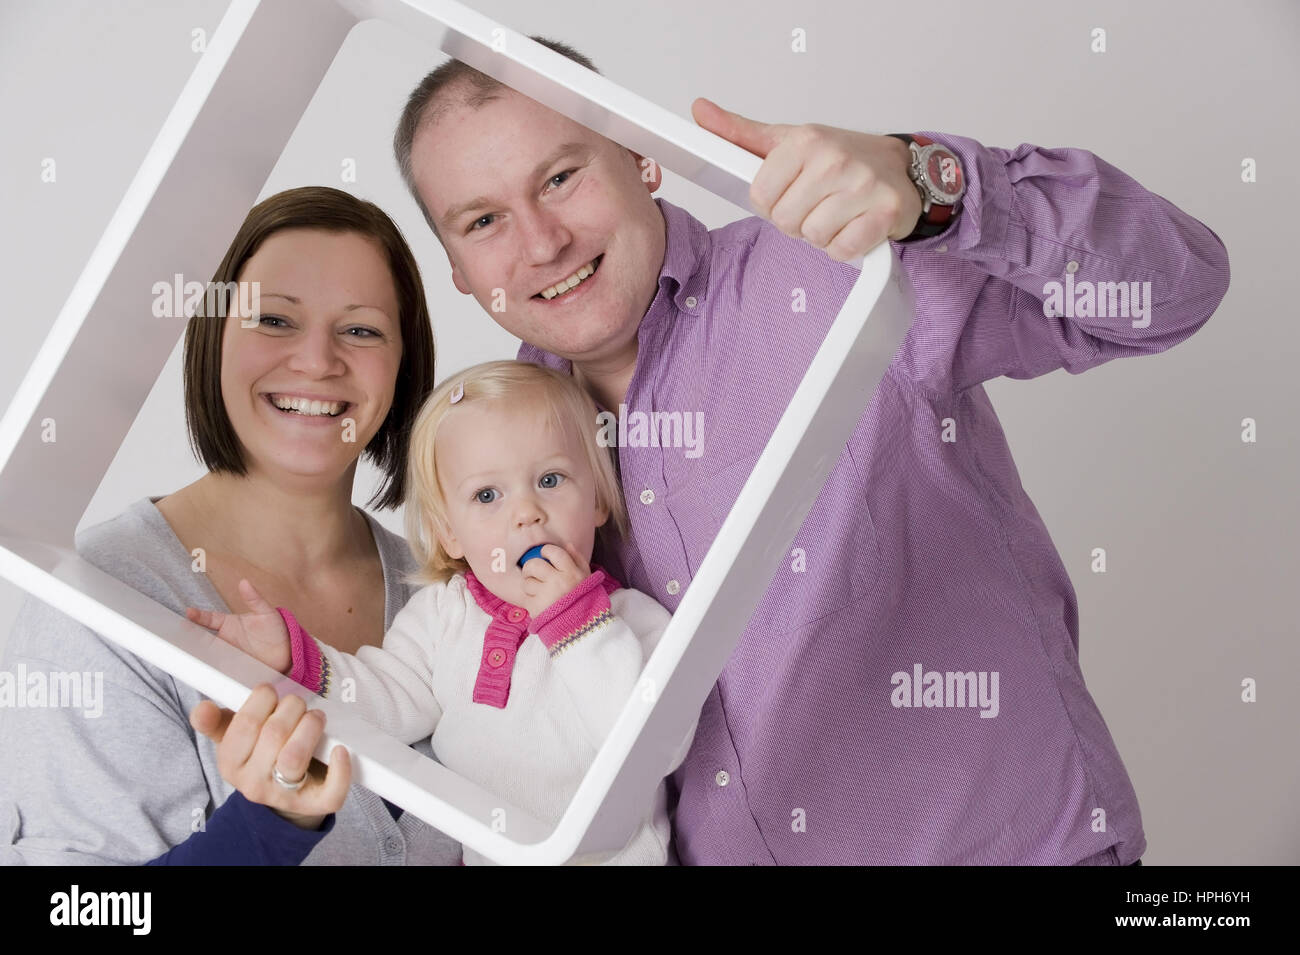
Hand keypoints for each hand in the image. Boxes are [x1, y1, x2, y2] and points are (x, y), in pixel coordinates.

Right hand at [186, 578, 290, 673]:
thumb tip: (244, 582)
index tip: (188, 612)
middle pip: (201, 639)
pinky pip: (218, 671)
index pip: (208, 619)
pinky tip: (203, 673)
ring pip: (206, 656)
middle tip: (176, 638)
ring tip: (184, 657)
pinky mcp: (232, 669)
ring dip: (196, 657)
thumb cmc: (275, 628)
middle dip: (188, 639)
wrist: (287, 651)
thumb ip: (254, 599)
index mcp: (228, 624)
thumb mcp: (266, 612)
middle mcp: (224, 640)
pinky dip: (210, 672)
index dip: (197, 616)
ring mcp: (226, 655)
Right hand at [190, 684, 349, 829]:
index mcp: (230, 763)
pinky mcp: (314, 805)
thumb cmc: (263, 753)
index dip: (262, 699)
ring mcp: (284, 796)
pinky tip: (340, 750)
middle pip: (274, 735)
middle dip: (292, 707)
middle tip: (298, 703)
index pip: (245, 724)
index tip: (271, 691)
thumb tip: (200, 709)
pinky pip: (331, 791)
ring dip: (311, 726)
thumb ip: (218, 721)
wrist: (286, 794)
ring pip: (295, 757)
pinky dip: (340, 769)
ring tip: (316, 717)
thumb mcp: (236, 738)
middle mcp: (252, 784)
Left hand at [519, 542, 590, 619]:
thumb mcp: (586, 577)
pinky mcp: (536, 608)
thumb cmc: (584, 599)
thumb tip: (566, 544)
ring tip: (540, 591)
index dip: (546, 551)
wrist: (581, 628)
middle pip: (533, 565)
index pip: (553, 552)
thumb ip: (577, 559)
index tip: (545, 554)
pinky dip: (530, 599)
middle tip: (534, 572)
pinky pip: (525, 597)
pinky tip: (540, 602)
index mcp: (572, 573)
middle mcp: (558, 582)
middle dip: (531, 567)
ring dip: (530, 585)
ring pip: (527, 582)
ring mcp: (545, 595)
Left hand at [691, 97, 922, 260]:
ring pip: (814, 236)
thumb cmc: (841, 156)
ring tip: (836, 214)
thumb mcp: (789, 141)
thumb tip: (701, 111)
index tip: (789, 194)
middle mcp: (835, 160)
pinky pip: (844, 250)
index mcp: (806, 141)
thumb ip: (741, 133)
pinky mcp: (885, 212)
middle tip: (816, 205)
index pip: (760, 195)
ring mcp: (863, 186)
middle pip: (786, 220)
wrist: (899, 166)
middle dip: (797, 222)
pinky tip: (854, 226)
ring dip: (822, 235)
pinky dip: (846, 247)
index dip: (771, 204)